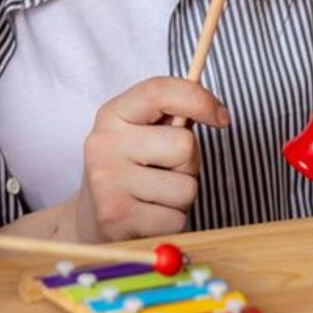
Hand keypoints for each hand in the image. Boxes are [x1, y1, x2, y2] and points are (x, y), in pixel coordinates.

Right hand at [72, 77, 230, 241]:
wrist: (91, 218)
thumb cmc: (130, 169)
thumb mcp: (141, 132)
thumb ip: (173, 115)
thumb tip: (218, 110)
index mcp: (112, 115)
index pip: (159, 91)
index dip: (198, 98)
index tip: (222, 117)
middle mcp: (104, 144)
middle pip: (185, 145)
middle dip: (189, 163)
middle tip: (165, 171)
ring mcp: (108, 182)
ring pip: (186, 187)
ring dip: (181, 196)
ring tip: (156, 196)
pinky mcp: (117, 218)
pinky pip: (176, 219)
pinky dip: (172, 221)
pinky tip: (149, 217)